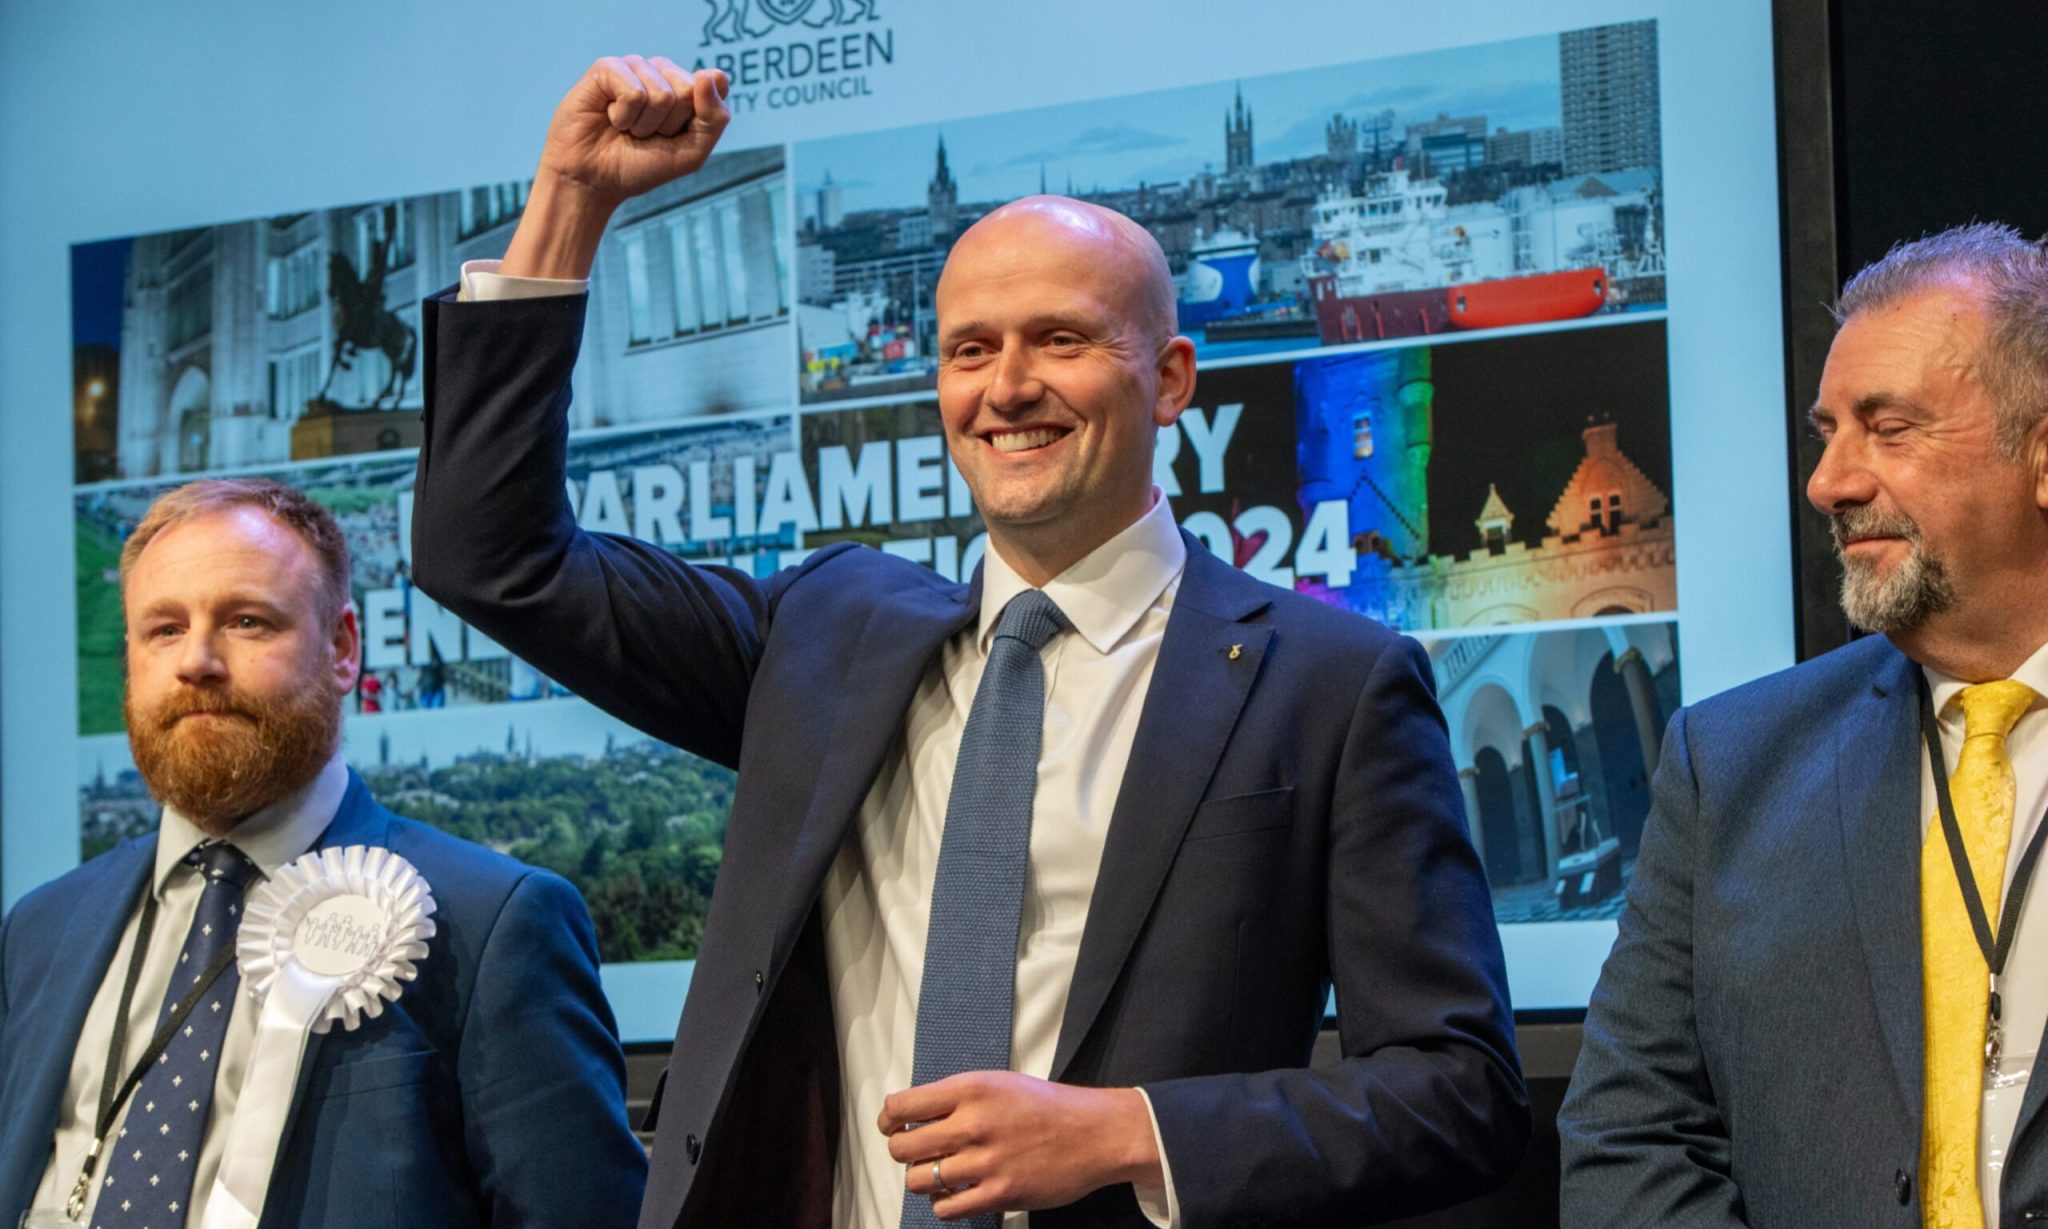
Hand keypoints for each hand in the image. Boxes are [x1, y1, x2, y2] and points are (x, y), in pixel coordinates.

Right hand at [537, 55, 730, 204]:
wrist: (595, 181)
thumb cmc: (641, 165)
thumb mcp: (692, 152)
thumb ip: (716, 118)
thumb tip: (711, 74)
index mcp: (687, 85)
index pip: (716, 85)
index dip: (697, 121)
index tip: (675, 135)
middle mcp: (662, 71)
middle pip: (689, 90)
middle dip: (670, 125)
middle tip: (647, 134)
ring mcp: (635, 66)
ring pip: (662, 95)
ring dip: (644, 125)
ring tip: (627, 129)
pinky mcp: (607, 67)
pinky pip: (634, 93)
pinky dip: (624, 118)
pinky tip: (611, 118)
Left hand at [880, 1071, 1161, 1219]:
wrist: (1095, 1133)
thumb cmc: (1047, 1106)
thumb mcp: (999, 1083)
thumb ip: (958, 1097)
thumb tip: (915, 1116)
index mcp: (970, 1089)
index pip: (901, 1107)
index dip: (888, 1121)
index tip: (893, 1127)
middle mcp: (973, 1124)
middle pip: (902, 1148)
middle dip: (902, 1152)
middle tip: (917, 1153)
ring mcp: (985, 1162)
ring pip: (919, 1181)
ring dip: (923, 1179)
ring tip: (941, 1173)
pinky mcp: (999, 1194)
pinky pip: (946, 1209)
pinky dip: (945, 1203)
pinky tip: (958, 1192)